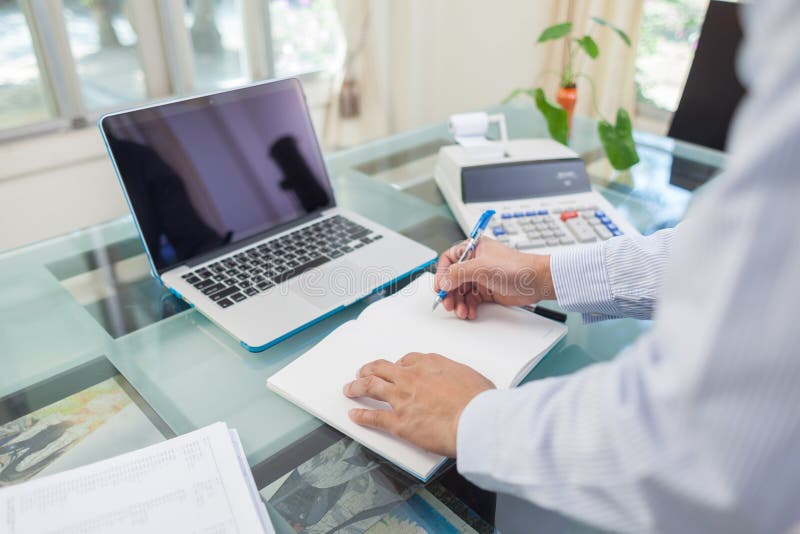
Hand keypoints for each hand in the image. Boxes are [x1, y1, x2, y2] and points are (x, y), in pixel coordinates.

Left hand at [344, 353, 494, 456]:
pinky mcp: (398, 421)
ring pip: (371, 386)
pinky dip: (361, 415)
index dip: (398, 364)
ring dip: (357, 386)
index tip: (395, 368)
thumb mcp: (471, 377)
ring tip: (350, 388)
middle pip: (383, 368)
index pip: (408, 360)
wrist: (475, 419)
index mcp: (430, 363)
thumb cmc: (479, 401)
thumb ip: (457, 377)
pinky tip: (355, 414)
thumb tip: (460, 382)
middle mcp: (412, 377)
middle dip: (370, 369)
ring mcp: (402, 398)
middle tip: (363, 372)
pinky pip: (374, 416)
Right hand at [434, 238, 554, 318]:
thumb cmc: (515, 267)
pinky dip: (469, 307)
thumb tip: (443, 281)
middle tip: (448, 304)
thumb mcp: (481, 267)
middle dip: (450, 293)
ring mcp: (481, 277)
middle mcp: (475, 262)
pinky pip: (472, 300)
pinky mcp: (488, 290)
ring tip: (462, 311)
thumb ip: (458, 273)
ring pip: (462, 291)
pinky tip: (470, 312)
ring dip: (459, 303)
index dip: (442, 273)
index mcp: (473, 249)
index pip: (449, 260)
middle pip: (453, 279)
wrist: (536, 281)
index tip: (439, 287)